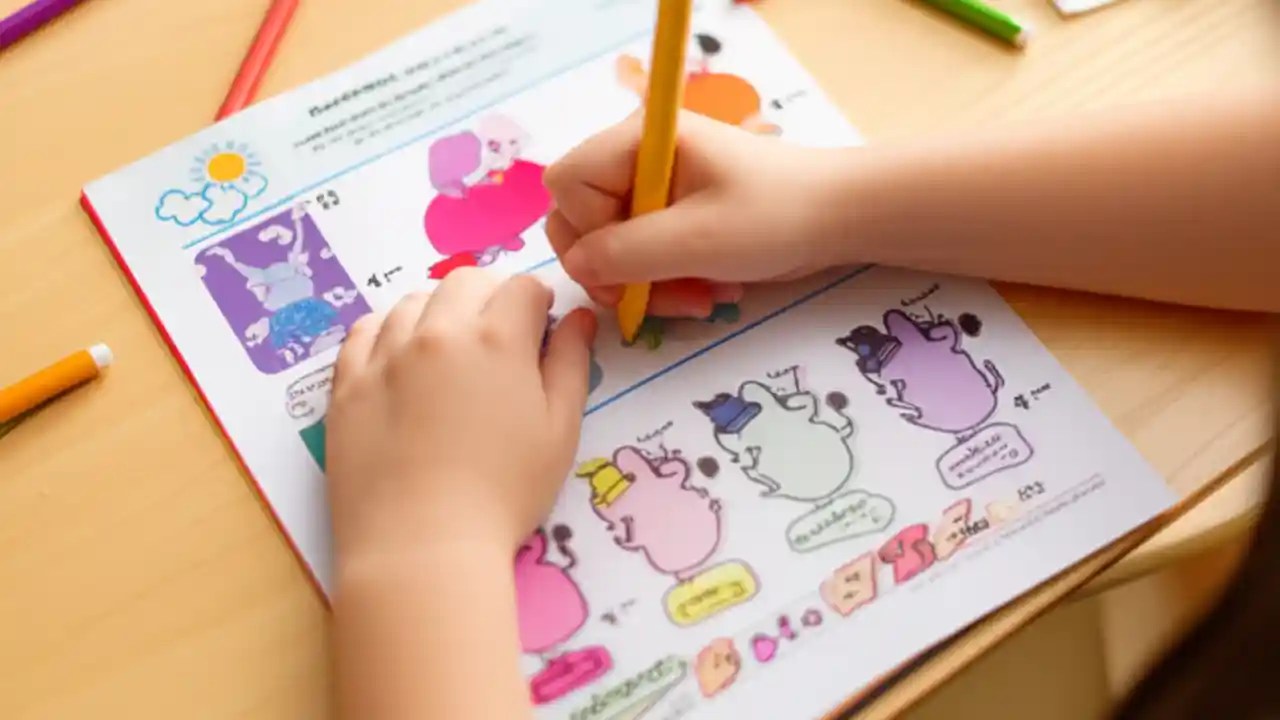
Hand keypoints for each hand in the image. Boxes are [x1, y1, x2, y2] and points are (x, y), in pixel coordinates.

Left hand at [326, 269, 597, 565]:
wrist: (422, 545)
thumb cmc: (506, 493)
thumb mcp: (560, 431)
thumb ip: (571, 364)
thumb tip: (579, 318)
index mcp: (498, 338)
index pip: (524, 288)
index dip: (540, 307)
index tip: (541, 335)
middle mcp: (438, 331)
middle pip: (466, 280)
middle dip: (490, 296)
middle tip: (499, 339)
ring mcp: (385, 354)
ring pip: (414, 299)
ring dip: (439, 310)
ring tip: (449, 352)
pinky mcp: (347, 382)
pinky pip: (365, 331)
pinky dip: (389, 331)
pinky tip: (400, 359)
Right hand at [544, 111, 848, 317]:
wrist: (840, 219)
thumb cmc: (774, 216)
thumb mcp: (694, 240)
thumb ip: (623, 254)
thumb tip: (576, 266)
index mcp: (639, 140)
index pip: (567, 184)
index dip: (587, 230)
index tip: (634, 257)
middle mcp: (639, 158)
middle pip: (582, 219)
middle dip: (617, 268)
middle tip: (653, 298)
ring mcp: (655, 188)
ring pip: (613, 246)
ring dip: (649, 283)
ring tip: (701, 297)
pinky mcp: (674, 216)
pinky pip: (644, 255)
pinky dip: (669, 280)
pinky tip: (709, 289)